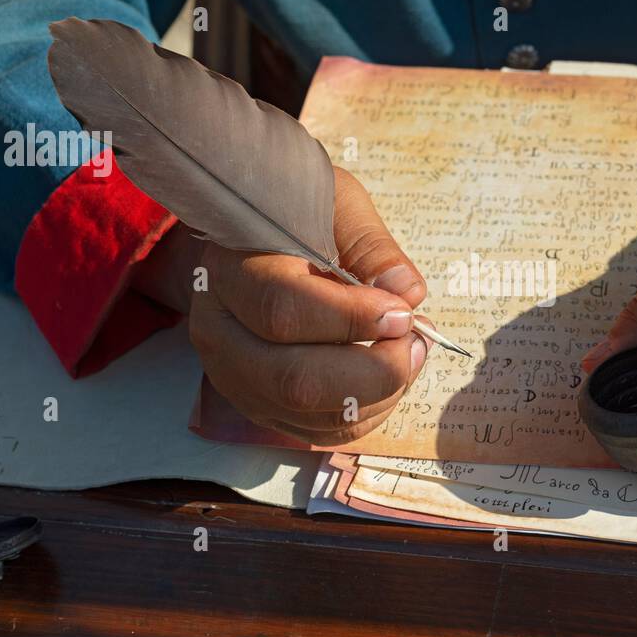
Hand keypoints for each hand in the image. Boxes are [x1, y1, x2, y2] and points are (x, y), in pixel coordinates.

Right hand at [137, 166, 431, 444]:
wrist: (255, 242)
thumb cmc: (299, 217)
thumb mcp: (335, 206)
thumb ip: (371, 246)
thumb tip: (406, 292)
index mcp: (229, 271)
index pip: (283, 310)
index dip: (351, 319)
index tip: (402, 312)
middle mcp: (219, 332)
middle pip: (293, 379)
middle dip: (372, 371)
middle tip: (416, 340)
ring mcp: (234, 377)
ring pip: (309, 413)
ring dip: (377, 393)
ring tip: (409, 353)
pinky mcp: (260, 405)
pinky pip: (319, 431)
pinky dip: (367, 412)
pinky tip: (389, 377)